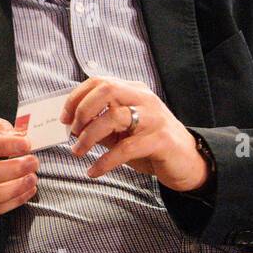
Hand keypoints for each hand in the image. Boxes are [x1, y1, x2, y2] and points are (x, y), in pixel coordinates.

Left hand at [59, 77, 207, 191]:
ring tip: (78, 151)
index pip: (99, 81)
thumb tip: (71, 126)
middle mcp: (144, 99)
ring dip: (89, 136)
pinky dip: (105, 161)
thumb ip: (100, 125)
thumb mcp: (122, 131)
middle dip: (82, 110)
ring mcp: (154, 118)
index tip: (64, 117)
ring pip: (114, 117)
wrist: (188, 161)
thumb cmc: (150, 144)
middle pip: (106, 90)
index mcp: (134, 91)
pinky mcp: (161, 140)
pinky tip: (93, 171)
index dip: (76, 97)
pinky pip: (126, 148)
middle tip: (72, 130)